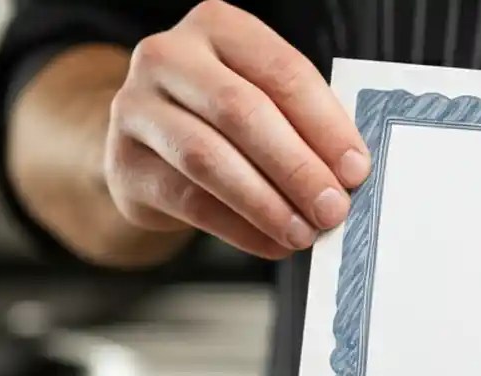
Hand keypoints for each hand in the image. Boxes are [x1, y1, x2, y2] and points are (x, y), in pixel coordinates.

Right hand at [104, 0, 369, 258]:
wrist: (155, 144)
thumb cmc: (230, 119)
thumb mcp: (269, 102)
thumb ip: (306, 126)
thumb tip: (350, 176)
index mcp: (219, 27)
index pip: (282, 71)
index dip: (325, 124)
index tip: (356, 169)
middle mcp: (168, 56)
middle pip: (241, 111)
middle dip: (296, 167)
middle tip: (333, 208)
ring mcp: (136, 107)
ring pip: (208, 158)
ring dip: (267, 203)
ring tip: (305, 232)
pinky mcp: (124, 163)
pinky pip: (189, 200)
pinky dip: (240, 228)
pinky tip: (273, 243)